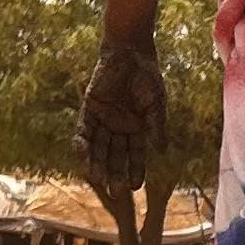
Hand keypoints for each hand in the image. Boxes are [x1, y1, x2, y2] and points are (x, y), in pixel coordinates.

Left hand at [83, 39, 166, 192]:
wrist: (130, 53)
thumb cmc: (147, 77)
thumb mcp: (156, 104)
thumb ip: (157, 126)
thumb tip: (162, 150)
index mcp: (137, 128)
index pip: (136, 154)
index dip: (135, 170)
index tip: (135, 186)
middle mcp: (119, 127)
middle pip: (116, 155)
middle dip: (115, 172)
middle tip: (115, 191)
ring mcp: (103, 118)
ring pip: (99, 146)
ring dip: (98, 162)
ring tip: (98, 179)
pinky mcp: (89, 108)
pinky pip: (84, 129)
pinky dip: (83, 142)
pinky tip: (82, 155)